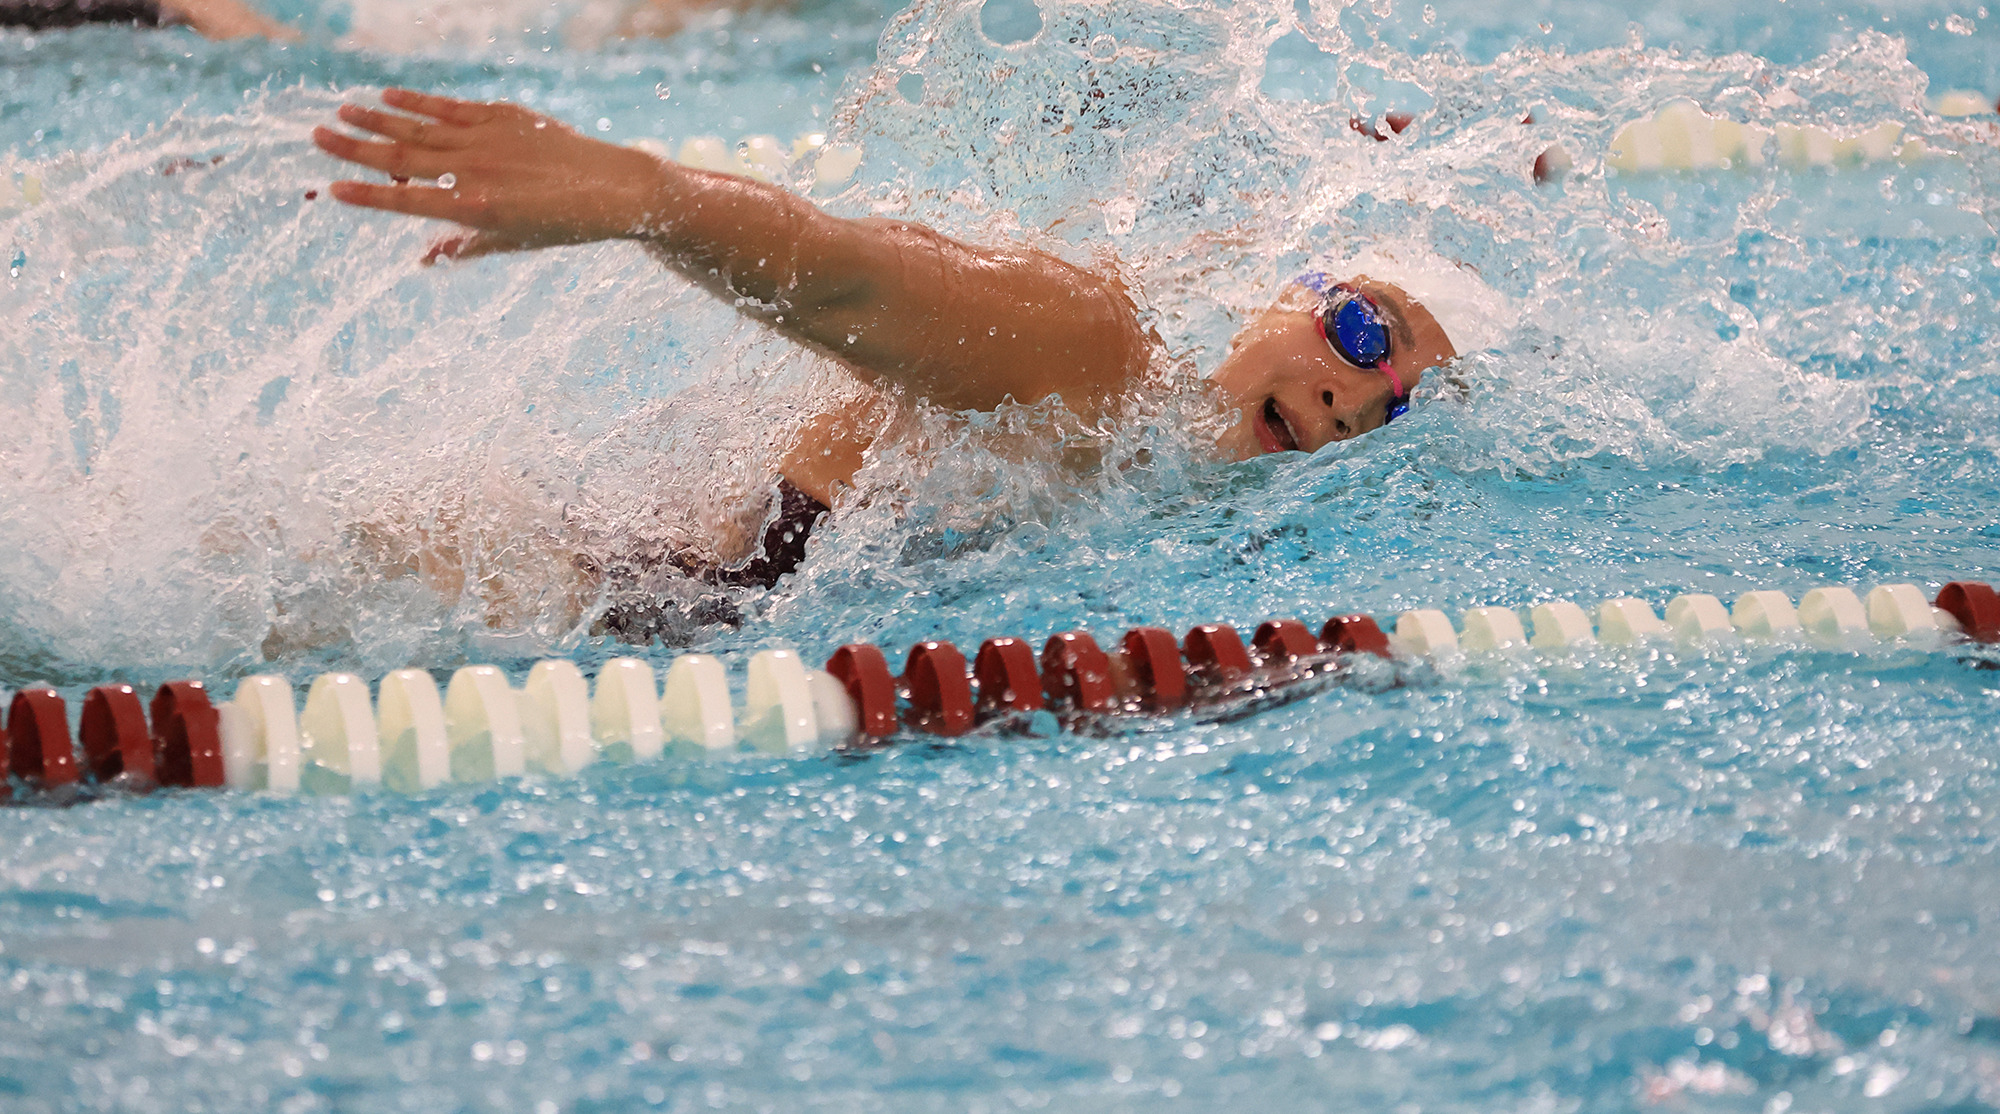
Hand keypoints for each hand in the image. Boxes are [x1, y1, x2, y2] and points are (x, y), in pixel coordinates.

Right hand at [312, 90, 669, 262]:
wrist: (610, 187)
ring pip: (420, 127)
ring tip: (342, 111)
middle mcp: (476, 170)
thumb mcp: (513, 243)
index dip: (367, 195)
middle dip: (356, 147)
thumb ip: (465, 245)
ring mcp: (488, 139)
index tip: (331, 188)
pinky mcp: (502, 115)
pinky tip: (389, 95)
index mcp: (475, 208)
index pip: (408, 201)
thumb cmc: (560, 224)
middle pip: (402, 157)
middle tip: (316, 135)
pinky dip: (418, 102)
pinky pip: (451, 108)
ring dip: (378, 119)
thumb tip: (424, 259)